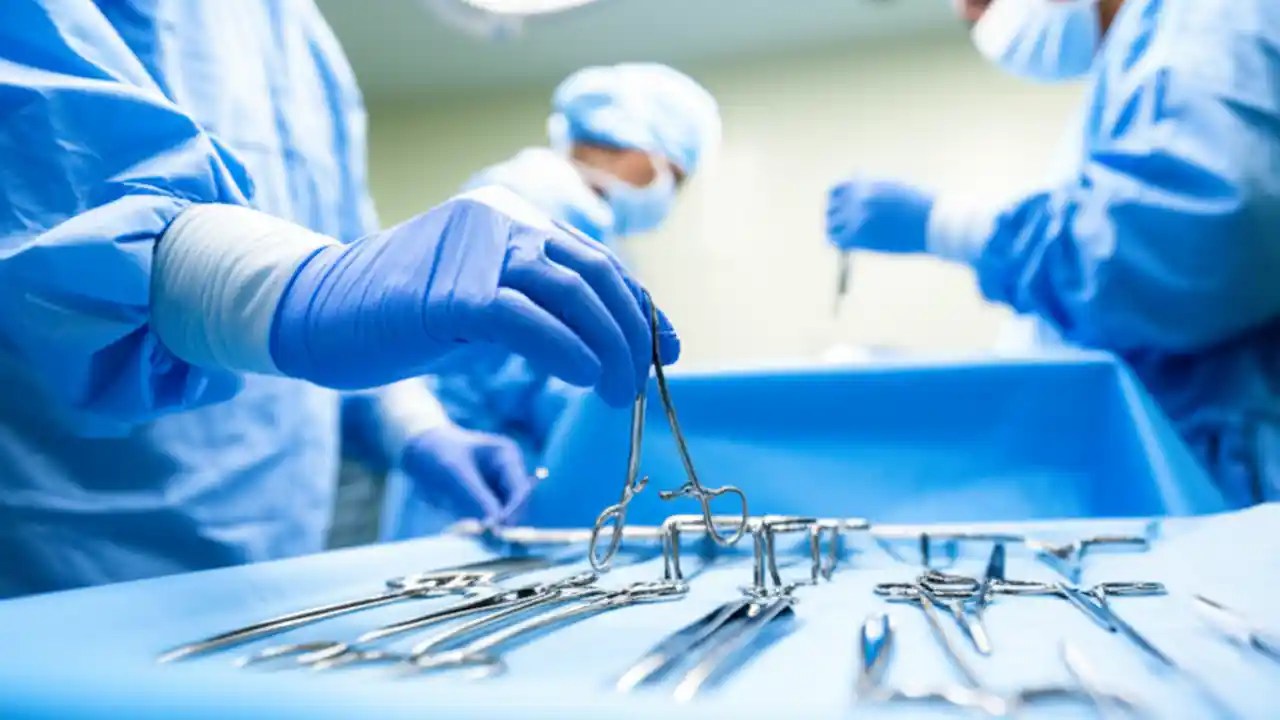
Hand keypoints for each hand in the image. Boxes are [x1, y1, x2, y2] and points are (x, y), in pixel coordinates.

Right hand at [270, 186, 678, 406]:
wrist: (315, 314)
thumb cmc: (399, 317)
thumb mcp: (481, 303)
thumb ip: (536, 309)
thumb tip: (605, 345)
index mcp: (510, 218)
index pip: (596, 261)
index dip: (638, 308)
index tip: (663, 351)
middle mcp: (500, 220)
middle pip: (595, 273)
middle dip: (631, 333)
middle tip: (638, 385)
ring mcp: (474, 250)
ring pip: (572, 291)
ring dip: (610, 348)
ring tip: (616, 394)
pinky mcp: (450, 292)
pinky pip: (527, 319)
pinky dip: (567, 351)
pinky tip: (583, 380)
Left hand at [400, 425, 533, 524]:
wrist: (418, 450)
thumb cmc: (437, 451)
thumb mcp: (455, 471)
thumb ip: (477, 497)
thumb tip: (496, 524)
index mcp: (507, 457)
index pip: (520, 490)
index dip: (512, 511)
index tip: (496, 530)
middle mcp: (507, 474)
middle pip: (515, 506)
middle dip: (500, 521)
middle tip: (481, 536)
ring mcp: (496, 488)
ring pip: (501, 516)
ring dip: (488, 525)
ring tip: (465, 528)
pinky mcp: (483, 502)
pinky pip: (486, 519)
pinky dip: (477, 526)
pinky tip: (460, 527)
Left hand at [825, 176, 933, 253]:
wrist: (934, 221)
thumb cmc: (920, 205)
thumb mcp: (894, 187)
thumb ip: (871, 188)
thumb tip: (853, 197)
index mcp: (865, 182)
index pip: (836, 190)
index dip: (837, 201)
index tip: (840, 209)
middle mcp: (857, 197)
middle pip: (831, 208)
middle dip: (836, 216)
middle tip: (841, 225)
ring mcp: (856, 216)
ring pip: (831, 225)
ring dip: (836, 230)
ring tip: (844, 235)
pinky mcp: (860, 234)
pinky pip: (838, 239)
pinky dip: (839, 242)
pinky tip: (847, 244)